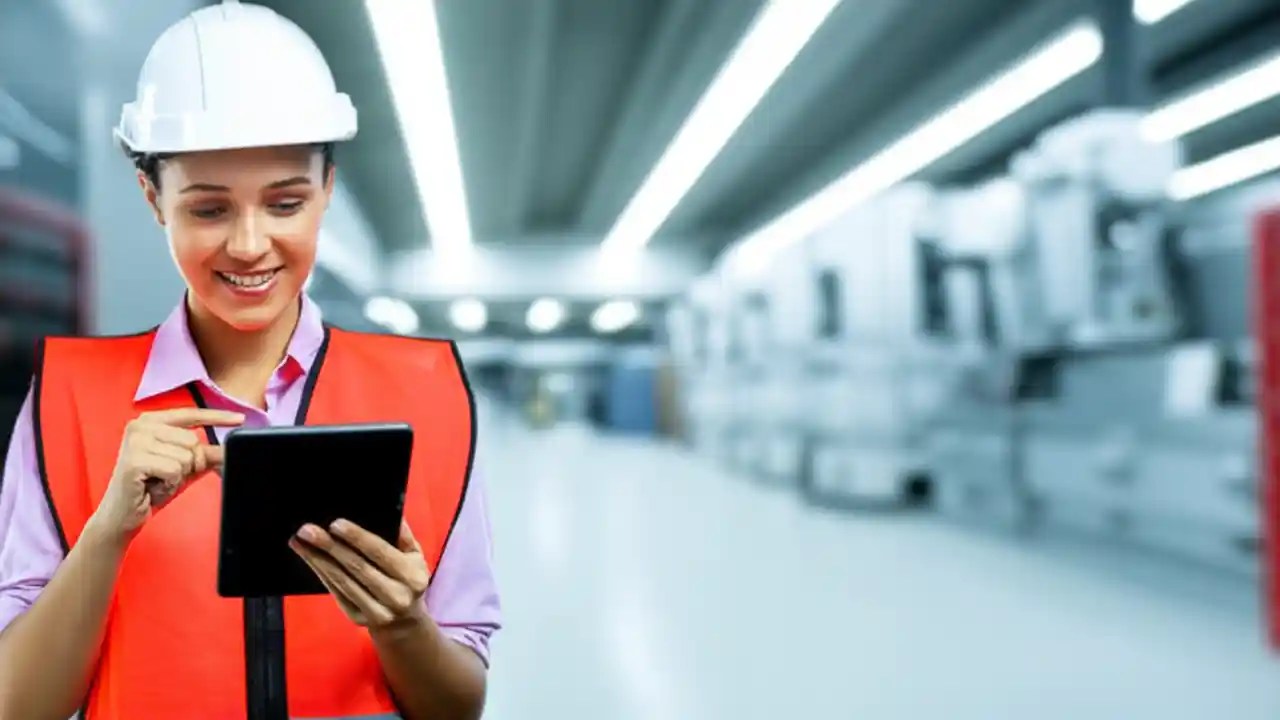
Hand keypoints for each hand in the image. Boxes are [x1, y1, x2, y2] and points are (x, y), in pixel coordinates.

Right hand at [87, 408, 243, 545]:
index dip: (217, 417)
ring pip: (186, 456)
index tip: (240, 418)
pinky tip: (153, 487)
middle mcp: (140, 426)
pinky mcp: (134, 461)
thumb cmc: (150, 488)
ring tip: (158, 481)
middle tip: (166, 475)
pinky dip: (170, 483)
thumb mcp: (183, 467)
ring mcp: (135, 442)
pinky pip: (175, 470)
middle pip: (193, 440)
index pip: (191, 414)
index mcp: (150, 421)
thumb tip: (230, 448)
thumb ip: (205, 454)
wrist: (122, 515)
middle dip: (189, 464)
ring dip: (178, 476)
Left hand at [290, 519, 431, 629]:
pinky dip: (321, 574)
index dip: (357, 538)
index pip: (381, 553)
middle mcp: (396, 597)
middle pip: (357, 567)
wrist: (405, 621)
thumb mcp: (415, 556)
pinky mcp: (357, 619)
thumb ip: (403, 535)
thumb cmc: (408, 579)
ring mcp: (376, 612)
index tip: (335, 524)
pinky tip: (310, 558)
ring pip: (342, 581)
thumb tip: (391, 511)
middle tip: (307, 530)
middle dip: (329, 547)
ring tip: (299, 542)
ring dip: (318, 560)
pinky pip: (336, 593)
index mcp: (413, 577)